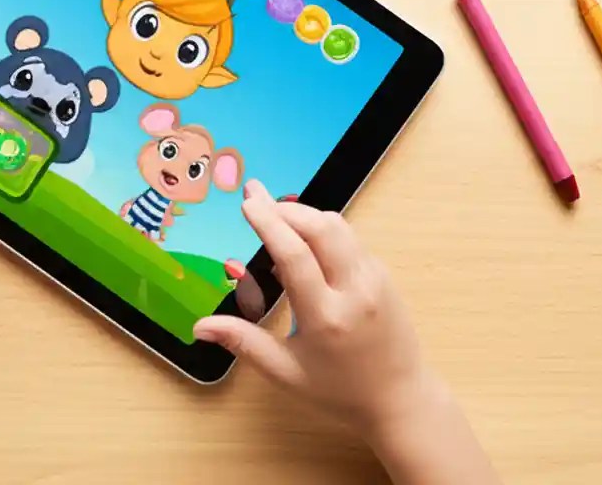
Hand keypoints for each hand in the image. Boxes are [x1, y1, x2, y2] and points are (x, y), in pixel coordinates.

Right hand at [194, 180, 433, 435]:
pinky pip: (350, 240)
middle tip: (255, 200)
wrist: (401, 399)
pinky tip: (304, 244)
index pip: (294, 255)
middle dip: (285, 208)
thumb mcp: (285, 372)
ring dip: (305, 215)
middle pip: (321, 227)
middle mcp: (355, 291)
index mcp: (326, 317)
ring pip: (339, 227)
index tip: (248, 202)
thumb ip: (243, 342)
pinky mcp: (384, 276)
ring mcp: (375, 279)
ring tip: (276, 218)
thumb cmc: (340, 391)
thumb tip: (200, 327)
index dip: (268, 222)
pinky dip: (323, 231)